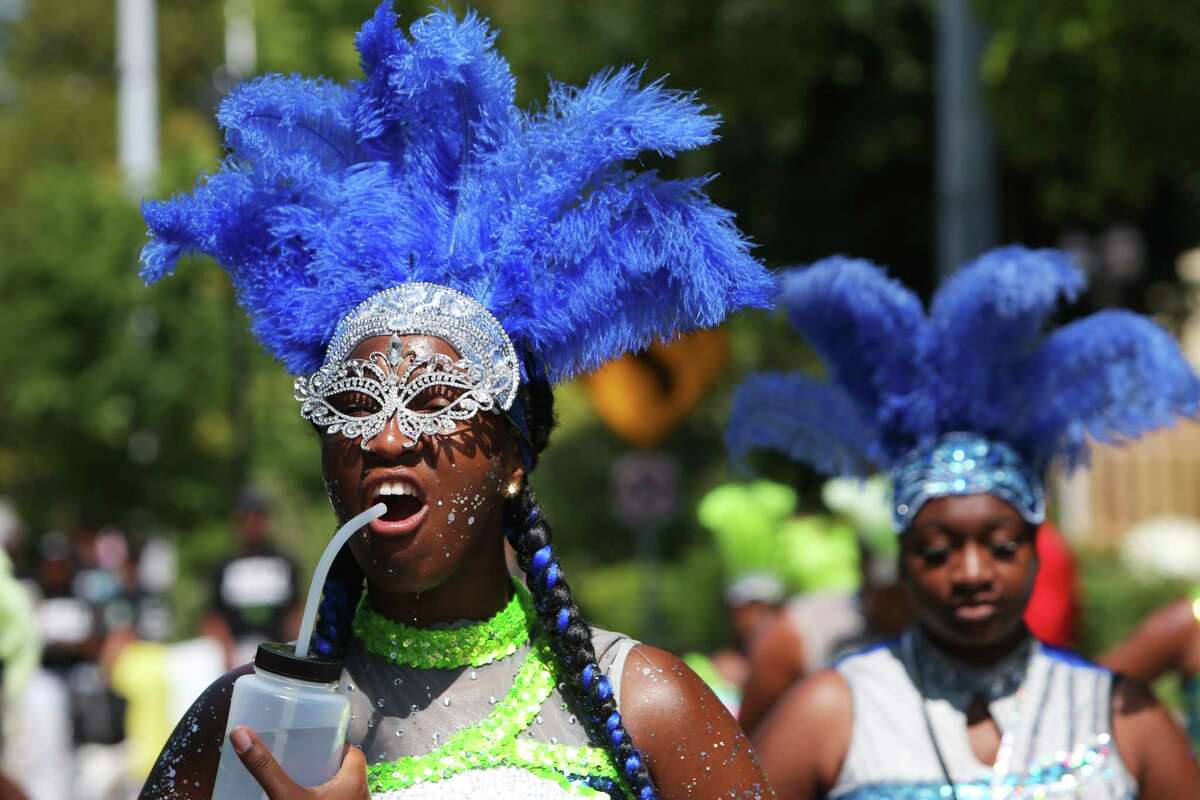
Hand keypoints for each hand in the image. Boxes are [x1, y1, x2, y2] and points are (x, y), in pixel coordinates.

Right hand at [230, 726, 369, 799]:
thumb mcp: (285, 797)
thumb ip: (264, 767)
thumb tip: (240, 733)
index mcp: (355, 782)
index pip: (355, 753)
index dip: (339, 747)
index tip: (320, 745)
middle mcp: (363, 799)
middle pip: (351, 775)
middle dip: (331, 771)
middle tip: (306, 768)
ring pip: (348, 796)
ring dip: (330, 793)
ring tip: (306, 791)